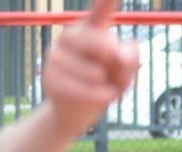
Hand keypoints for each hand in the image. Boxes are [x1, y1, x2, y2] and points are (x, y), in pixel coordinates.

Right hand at [38, 0, 139, 134]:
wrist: (77, 110)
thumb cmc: (105, 83)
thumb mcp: (126, 70)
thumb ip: (131, 57)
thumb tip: (119, 55)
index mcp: (91, 28)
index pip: (100, 10)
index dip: (106, 0)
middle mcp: (70, 36)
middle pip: (103, 43)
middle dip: (117, 64)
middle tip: (121, 76)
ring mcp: (56, 55)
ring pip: (94, 72)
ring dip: (108, 86)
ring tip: (106, 89)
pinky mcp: (49, 77)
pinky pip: (80, 89)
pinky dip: (97, 97)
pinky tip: (102, 97)